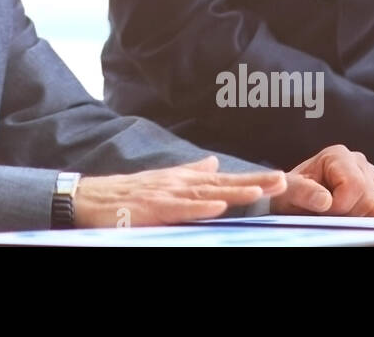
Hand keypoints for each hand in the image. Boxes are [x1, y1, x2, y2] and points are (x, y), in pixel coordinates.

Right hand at [72, 155, 286, 226]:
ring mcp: (165, 195)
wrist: (90, 197)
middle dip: (253, 182)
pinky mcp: (151, 209)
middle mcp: (178, 184)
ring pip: (205, 194)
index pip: (224, 180)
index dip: (252, 179)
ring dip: (232, 192)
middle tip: (284, 180)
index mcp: (183, 180)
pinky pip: (178, 209)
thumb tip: (215, 163)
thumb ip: (191, 172)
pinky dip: (198, 207)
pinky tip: (216, 206)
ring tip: (259, 191)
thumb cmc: (127, 193)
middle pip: (221, 184)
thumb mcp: (163, 181)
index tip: (281, 178)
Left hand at [270, 144, 373, 216]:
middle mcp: (359, 163)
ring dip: (358, 219)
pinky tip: (350, 217)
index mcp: (338, 155)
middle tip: (328, 214)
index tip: (322, 210)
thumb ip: (301, 192)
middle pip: (369, 199)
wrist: (296, 201)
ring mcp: (373, 178)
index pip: (354, 185)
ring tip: (338, 214)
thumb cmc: (292, 193)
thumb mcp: (288, 192)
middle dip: (348, 214)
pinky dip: (369, 222)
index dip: (340, 205)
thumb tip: (324, 200)